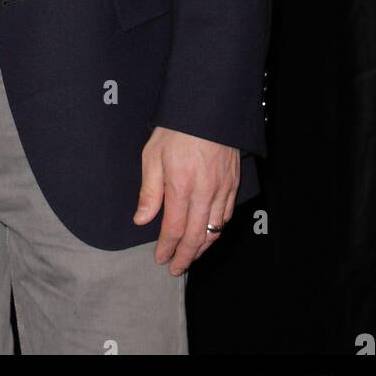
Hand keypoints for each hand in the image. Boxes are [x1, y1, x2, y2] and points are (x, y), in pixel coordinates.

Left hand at [133, 126, 239, 274]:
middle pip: (197, 236)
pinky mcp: (233, 183)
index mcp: (182, 185)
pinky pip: (227, 215)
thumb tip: (142, 219)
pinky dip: (217, 230)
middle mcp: (205, 192)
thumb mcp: (152, 154)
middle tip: (175, 268)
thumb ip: (149, 191)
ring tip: (190, 256)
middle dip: (185, 257)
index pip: (175, 229)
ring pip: (215, 229)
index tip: (160, 258)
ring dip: (202, 247)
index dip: (167, 248)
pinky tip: (209, 233)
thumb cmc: (177, 127)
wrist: (209, 107)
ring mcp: (222, 188)